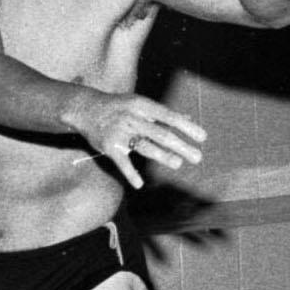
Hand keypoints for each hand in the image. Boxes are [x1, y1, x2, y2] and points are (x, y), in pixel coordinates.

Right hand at [72, 90, 207, 187]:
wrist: (86, 108)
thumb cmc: (119, 107)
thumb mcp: (140, 105)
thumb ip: (163, 115)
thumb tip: (188, 120)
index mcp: (142, 105)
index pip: (168, 116)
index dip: (186, 127)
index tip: (203, 137)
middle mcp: (132, 117)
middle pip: (160, 133)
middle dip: (180, 146)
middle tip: (198, 157)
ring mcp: (120, 132)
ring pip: (144, 146)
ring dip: (163, 156)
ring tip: (178, 164)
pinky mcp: (108, 146)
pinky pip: (122, 162)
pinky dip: (130, 174)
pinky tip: (139, 184)